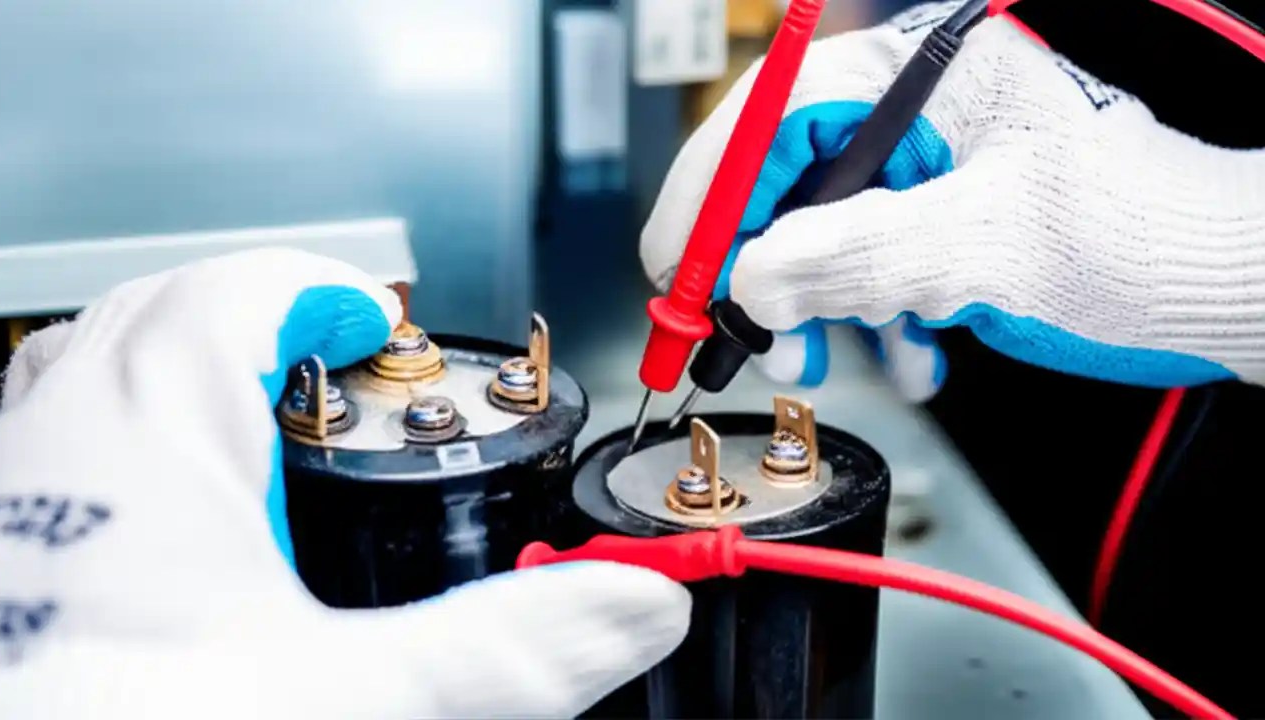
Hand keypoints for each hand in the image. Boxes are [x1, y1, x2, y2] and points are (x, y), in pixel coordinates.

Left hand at [0, 248, 689, 718]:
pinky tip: (176, 562)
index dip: (331, 291)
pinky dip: (126, 475)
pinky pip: (54, 473)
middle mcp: (51, 445)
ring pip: (90, 391)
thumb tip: (631, 608)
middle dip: (258, 332)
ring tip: (259, 462)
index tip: (381, 321)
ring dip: (180, 395)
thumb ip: (507, 648)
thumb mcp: (352, 697)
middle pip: (160, 322)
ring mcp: (6, 503)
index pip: (245, 290)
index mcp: (147, 430)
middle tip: (330, 383)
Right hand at [641, 1, 1264, 393]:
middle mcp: (917, 109)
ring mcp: (927, 161)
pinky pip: (867, 259)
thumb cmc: (1143, 237)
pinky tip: (904, 351)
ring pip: (819, 228)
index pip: (773, 116)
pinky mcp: (939, 213)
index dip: (710, 197)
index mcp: (926, 75)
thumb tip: (749, 278)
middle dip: (760, 265)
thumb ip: (852, 256)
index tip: (676, 268)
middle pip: (784, 176)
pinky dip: (869, 315)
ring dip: (815, 303)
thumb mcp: (983, 247)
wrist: (1218, 288)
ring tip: (820, 356)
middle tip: (736, 331)